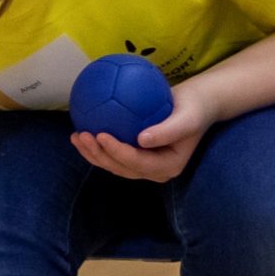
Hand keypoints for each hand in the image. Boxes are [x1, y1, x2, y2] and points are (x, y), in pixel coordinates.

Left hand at [70, 78, 211, 181]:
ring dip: (92, 153)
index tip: (101, 134)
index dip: (117, 152)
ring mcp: (144, 164)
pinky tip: (82, 129)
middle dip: (99, 155)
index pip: (137, 163)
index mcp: (168, 166)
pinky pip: (113, 153)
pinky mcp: (136, 155)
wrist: (198, 104)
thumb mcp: (188, 117)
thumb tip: (142, 139)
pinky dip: (96, 144)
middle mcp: (154, 170)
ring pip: (113, 164)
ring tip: (76, 136)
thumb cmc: (195, 107)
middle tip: (83, 135)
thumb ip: (169, 129)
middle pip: (121, 168)